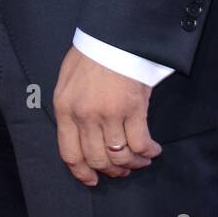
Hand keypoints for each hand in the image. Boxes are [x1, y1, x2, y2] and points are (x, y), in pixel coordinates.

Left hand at [52, 46, 161, 185]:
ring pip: (120, 156)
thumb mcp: (67, 81)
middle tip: (122, 169)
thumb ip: (70, 109)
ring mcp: (109, 114)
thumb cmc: (90, 55)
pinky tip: (152, 150)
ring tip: (140, 160)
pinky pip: (140, 144)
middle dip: (112, 170)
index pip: (70, 153)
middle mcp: (84, 116)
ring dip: (132, 163)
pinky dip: (148, 152)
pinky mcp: (132, 109)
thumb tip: (79, 135)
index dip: (82, 172)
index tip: (92, 179)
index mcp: (65, 109)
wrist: (112, 36)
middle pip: (97, 159)